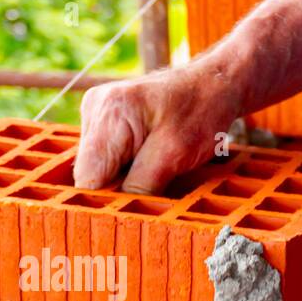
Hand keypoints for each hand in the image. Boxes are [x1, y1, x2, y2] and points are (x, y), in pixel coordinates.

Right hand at [74, 65, 239, 193]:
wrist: (214, 83)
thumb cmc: (201, 112)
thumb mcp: (174, 156)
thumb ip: (139, 187)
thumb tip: (115, 216)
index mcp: (110, 112)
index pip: (88, 177)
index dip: (108, 200)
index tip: (135, 206)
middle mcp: (95, 108)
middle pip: (90, 173)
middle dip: (117, 187)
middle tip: (154, 180)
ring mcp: (96, 112)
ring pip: (97, 168)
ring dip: (122, 177)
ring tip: (154, 163)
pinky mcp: (103, 119)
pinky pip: (104, 158)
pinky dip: (124, 166)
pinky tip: (146, 157)